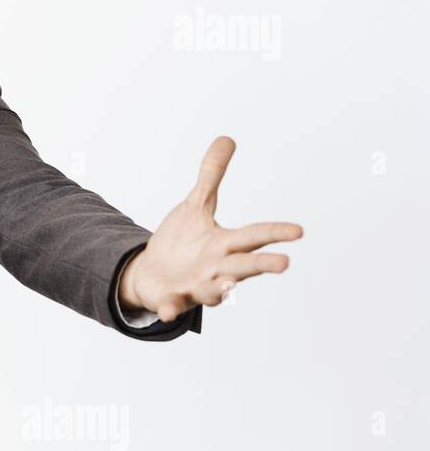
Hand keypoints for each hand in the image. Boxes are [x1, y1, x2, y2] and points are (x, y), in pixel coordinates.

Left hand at [119, 136, 303, 321]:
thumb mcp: (195, 205)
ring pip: (213, 291)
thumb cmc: (182, 243)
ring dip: (220, 289)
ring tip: (227, 285)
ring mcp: (195, 286)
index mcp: (225, 245)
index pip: (254, 236)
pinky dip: (173, 308)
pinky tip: (168, 311)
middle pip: (243, 266)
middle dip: (262, 264)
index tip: (299, 230)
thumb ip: (211, 175)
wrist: (151, 274)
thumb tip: (226, 139)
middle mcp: (216, 268)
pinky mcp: (173, 299)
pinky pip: (174, 306)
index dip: (275, 233)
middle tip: (284, 263)